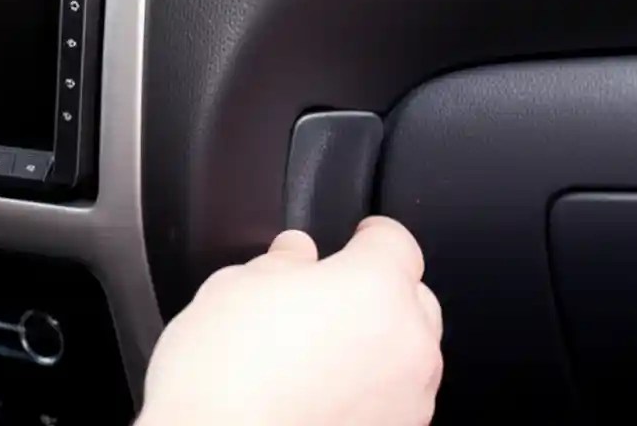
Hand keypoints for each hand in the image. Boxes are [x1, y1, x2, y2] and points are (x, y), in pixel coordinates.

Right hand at [138, 217, 442, 425]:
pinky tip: (319, 394)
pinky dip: (368, 393)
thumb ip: (279, 264)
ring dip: (374, 347)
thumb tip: (294, 257)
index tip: (357, 239)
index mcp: (373, 288)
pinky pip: (393, 401)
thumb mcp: (233, 289)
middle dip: (377, 294)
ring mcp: (408, 400)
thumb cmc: (223, 381)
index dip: (369, 236)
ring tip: (314, 357)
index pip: (393, 241)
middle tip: (324, 302)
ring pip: (405, 356)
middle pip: (413, 300)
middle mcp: (406, 343)